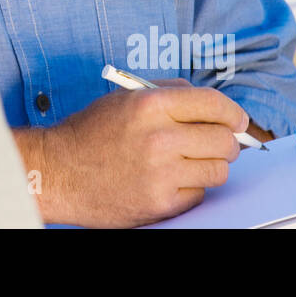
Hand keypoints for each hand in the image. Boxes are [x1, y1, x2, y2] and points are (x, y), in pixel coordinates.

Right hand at [15, 85, 247, 227]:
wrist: (58, 172)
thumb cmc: (91, 132)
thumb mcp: (125, 98)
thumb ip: (170, 93)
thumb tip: (215, 106)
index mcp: (151, 104)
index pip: (214, 104)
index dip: (232, 113)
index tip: (237, 120)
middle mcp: (159, 137)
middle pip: (223, 140)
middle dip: (226, 142)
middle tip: (216, 144)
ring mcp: (161, 173)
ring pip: (218, 170)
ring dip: (209, 166)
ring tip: (187, 163)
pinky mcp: (160, 202)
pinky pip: (199, 194)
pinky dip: (190, 188)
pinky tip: (168, 180)